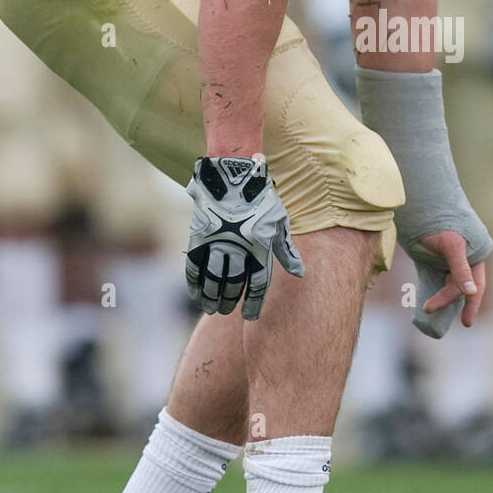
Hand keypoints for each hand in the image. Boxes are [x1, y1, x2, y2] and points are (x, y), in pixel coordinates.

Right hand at [185, 156, 303, 318]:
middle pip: (232, 285)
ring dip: (211, 297)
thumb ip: (286, 251)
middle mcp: (238, 249)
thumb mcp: (279, 223)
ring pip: (212, 280)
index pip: (257, 284)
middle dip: (229, 301)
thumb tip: (299, 273)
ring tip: (212, 308)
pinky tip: (196, 294)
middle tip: (226, 310)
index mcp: (259, 247)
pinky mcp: (199, 237)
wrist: (234, 176)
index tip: (251, 316)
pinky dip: (194, 283)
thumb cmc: (261, 199)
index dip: (253, 303)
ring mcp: (216, 244)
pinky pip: (194, 267)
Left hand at [415, 230, 486, 329]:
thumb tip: (472, 292)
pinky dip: (433, 288)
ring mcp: (451, 256)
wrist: (424, 201)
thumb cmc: (441, 221)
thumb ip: (461, 269)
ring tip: (436, 312)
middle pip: (464, 287)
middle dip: (458, 305)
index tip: (465, 323)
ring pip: (450, 283)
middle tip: (459, 324)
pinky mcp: (435, 254)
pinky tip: (427, 297)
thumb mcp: (452, 246)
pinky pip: (436, 276)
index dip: (470, 305)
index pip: (472, 286)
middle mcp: (466, 257)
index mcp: (476, 254)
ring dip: (445, 297)